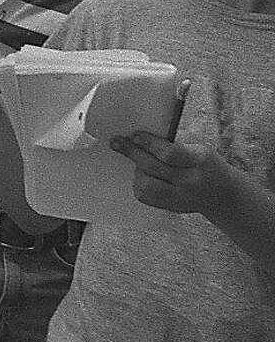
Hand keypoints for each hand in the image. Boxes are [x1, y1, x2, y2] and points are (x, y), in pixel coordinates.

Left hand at [110, 133, 230, 216]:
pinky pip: (146, 197)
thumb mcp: (200, 149)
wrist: (224, 195)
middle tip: (117, 142)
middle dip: (132, 153)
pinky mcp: (172, 207)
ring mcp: (180, 197)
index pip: (170, 153)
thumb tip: (146, 134)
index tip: (135, 135)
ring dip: (137, 171)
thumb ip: (177, 143)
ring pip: (146, 185)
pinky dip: (140, 184)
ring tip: (138, 163)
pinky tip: (142, 176)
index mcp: (199, 160)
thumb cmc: (208, 165)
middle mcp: (189, 180)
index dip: (149, 144)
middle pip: (153, 167)